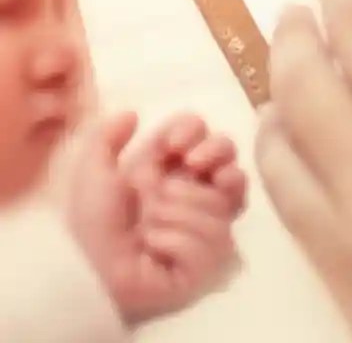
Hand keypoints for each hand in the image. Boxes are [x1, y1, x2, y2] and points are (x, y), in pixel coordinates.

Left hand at [66, 111, 246, 324]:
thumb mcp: (92, 173)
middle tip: (192, 163)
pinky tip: (155, 248)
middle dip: (217, 156)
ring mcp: (206, 232)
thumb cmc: (91, 224)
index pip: (206, 138)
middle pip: (234, 165)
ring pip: (221, 205)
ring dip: (180, 210)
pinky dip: (178, 241)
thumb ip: (106, 138)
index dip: (198, 133)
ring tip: (149, 225)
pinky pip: (211, 243)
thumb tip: (133, 113)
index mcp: (174, 173)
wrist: (85, 270)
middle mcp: (198, 199)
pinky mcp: (207, 265)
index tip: (174, 144)